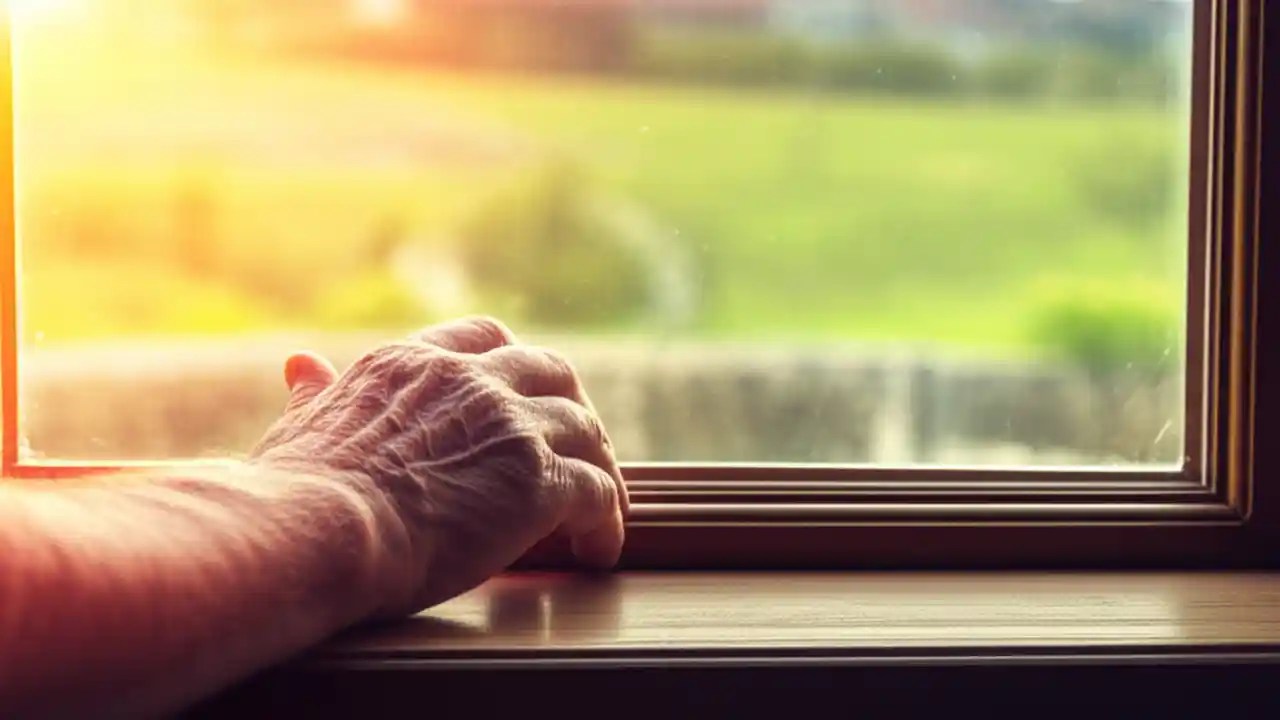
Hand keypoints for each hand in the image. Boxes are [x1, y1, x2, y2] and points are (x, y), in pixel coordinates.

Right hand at [249, 317, 627, 615]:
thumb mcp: (302, 425)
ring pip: (585, 430)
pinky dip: (607, 520)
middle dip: (570, 405)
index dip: (512, 368)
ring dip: (598, 465)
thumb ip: (315, 394)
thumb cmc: (295, 495)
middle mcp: (470, 381)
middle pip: (551, 371)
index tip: (521, 399)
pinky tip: (598, 550)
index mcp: (412, 364)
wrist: (316, 529)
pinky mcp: (540, 481)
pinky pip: (598, 491)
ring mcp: (512, 426)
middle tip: (577, 446)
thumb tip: (301, 365)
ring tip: (599, 505)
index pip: (484, 340)